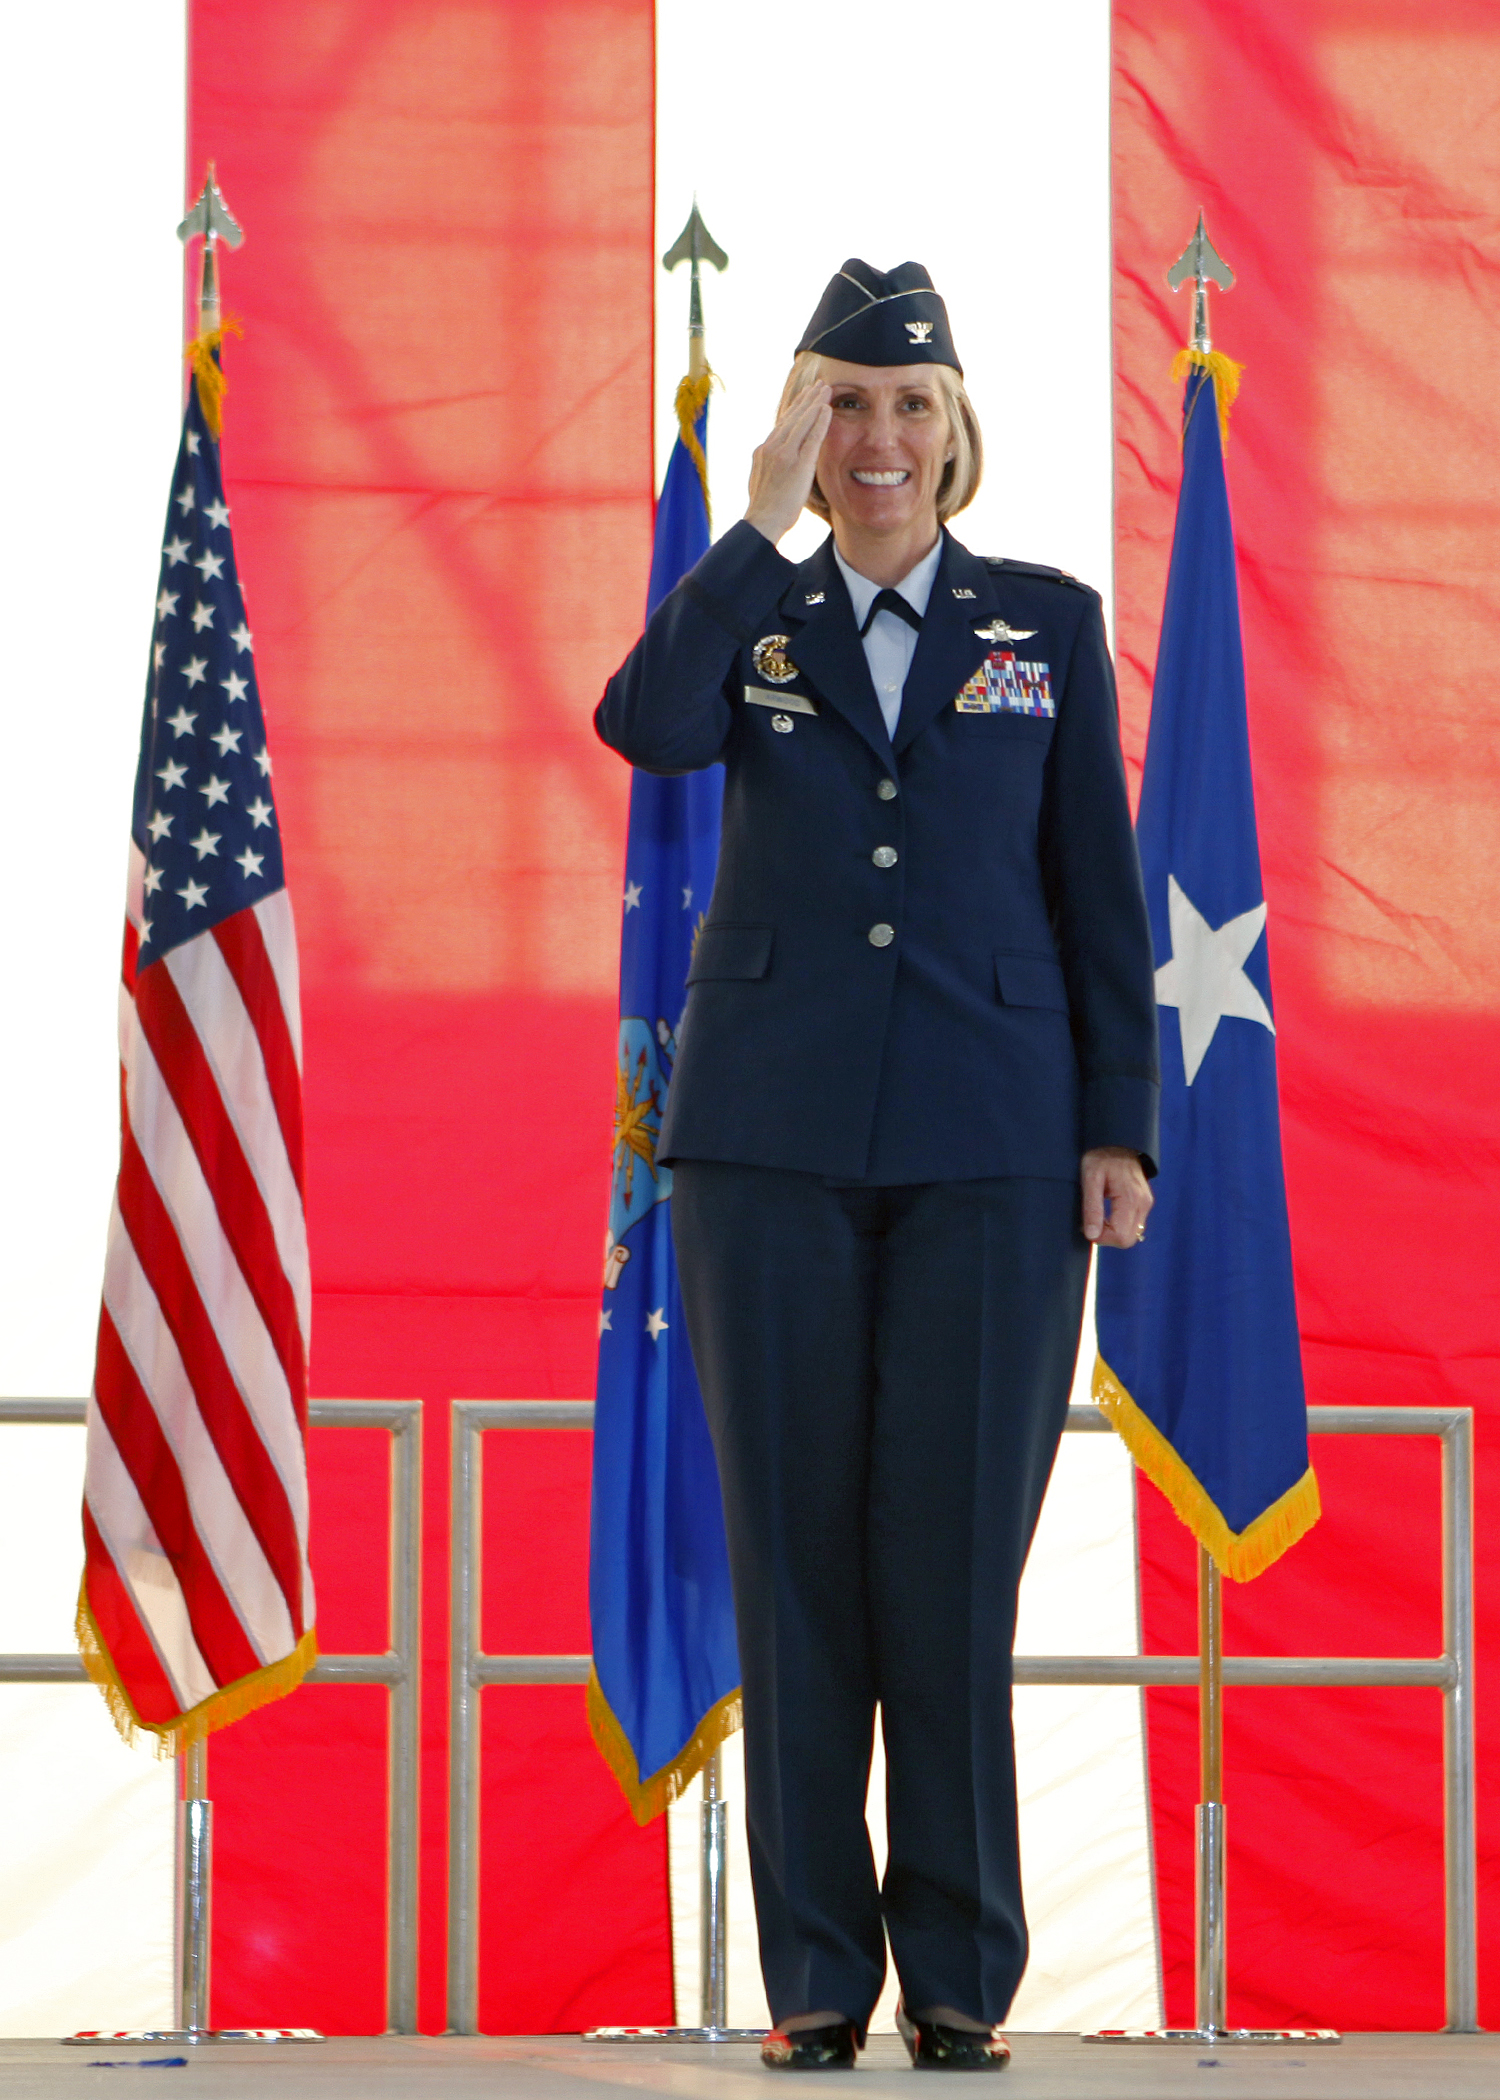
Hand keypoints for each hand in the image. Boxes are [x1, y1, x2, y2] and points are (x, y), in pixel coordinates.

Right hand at [744, 385, 831, 544]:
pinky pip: (811, 437)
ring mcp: (784, 454)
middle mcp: (771, 447)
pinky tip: (827, 409)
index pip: (782, 424)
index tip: (804, 397)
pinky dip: (819, 421)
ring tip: (825, 389)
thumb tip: (773, 462)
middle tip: (818, 384)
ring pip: (801, 422)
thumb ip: (769, 466)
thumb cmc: (763, 510)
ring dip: (814, 403)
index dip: (795, 409)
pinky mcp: (797, 464)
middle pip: (792, 417)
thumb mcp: (760, 480)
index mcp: (763, 451)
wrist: (761, 522)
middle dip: (806, 399)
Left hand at [1081, 1146, 1152, 1248]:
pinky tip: (1108, 1215)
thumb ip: (1092, 1207)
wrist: (1119, 1143)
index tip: (1088, 1226)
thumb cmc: (1101, 1158)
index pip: (1121, 1236)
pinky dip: (1119, 1226)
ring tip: (1100, 1216)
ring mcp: (1146, 1204)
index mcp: (1130, 1198)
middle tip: (1092, 1222)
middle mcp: (1143, 1204)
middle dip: (1107, 1237)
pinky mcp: (1144, 1204)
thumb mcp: (1090, 1179)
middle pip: (1128, 1240)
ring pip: (1131, 1235)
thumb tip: (1091, 1235)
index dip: (1102, 1237)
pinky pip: (1133, 1226)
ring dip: (1113, 1232)